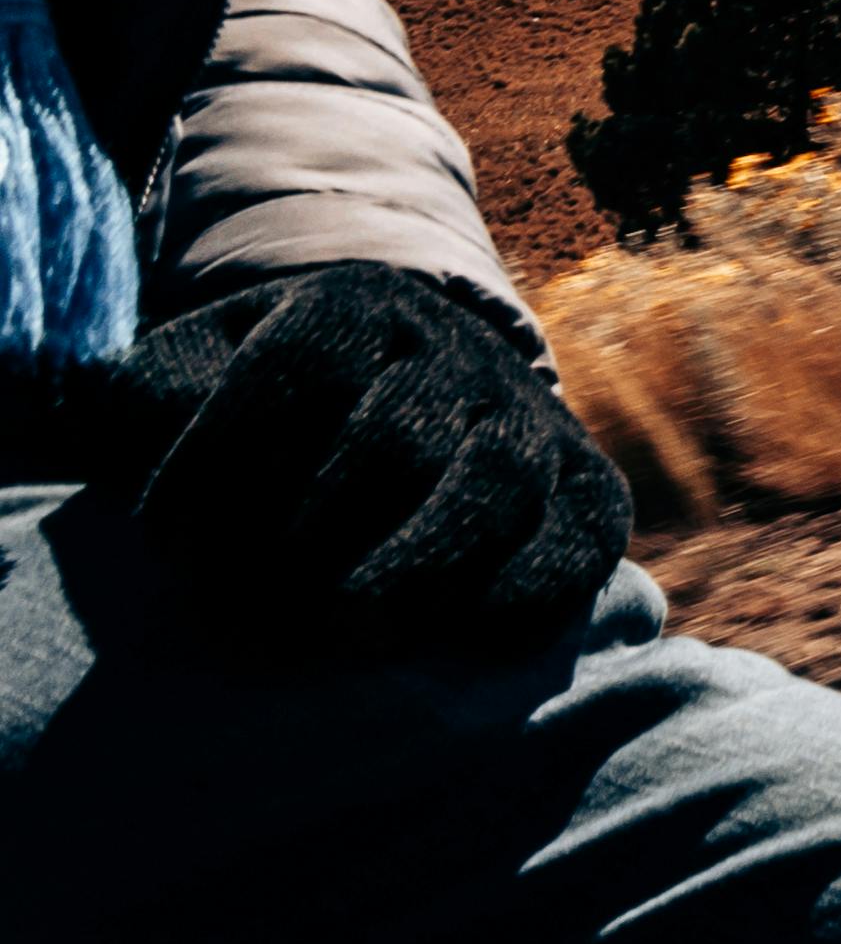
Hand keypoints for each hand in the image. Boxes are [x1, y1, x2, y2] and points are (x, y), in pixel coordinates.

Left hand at [77, 264, 627, 658]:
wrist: (415, 389)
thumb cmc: (269, 410)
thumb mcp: (195, 375)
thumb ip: (151, 400)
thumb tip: (155, 437)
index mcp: (353, 306)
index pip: (296, 368)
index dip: (223, 457)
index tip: (163, 542)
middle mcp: (456, 350)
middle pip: (395, 431)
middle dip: (311, 529)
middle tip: (242, 610)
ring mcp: (530, 419)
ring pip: (495, 482)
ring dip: (420, 564)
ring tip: (349, 630)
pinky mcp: (587, 487)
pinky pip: (580, 538)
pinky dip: (525, 591)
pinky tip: (460, 637)